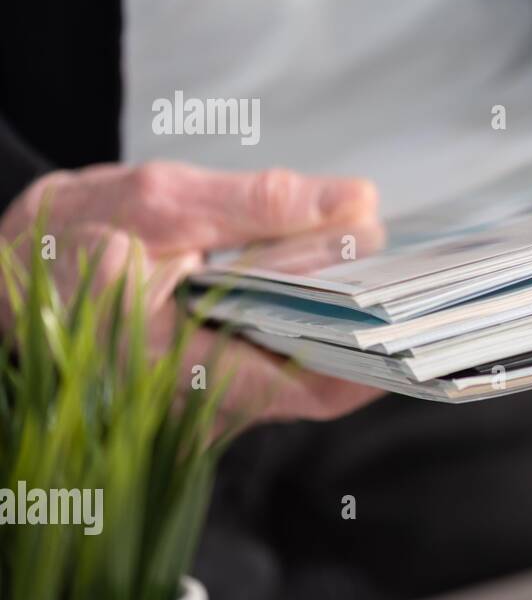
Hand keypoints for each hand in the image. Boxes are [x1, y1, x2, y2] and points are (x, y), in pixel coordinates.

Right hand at [0, 162, 383, 423]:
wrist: (7, 269)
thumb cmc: (66, 238)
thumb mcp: (161, 201)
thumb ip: (263, 205)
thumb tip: (357, 202)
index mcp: (182, 366)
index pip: (311, 388)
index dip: (378, 357)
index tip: (422, 313)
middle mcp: (203, 398)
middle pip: (320, 376)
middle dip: (371, 324)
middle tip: (411, 270)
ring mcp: (209, 392)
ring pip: (306, 366)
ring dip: (347, 317)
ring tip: (380, 264)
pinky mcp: (212, 374)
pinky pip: (281, 354)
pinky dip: (314, 314)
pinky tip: (335, 272)